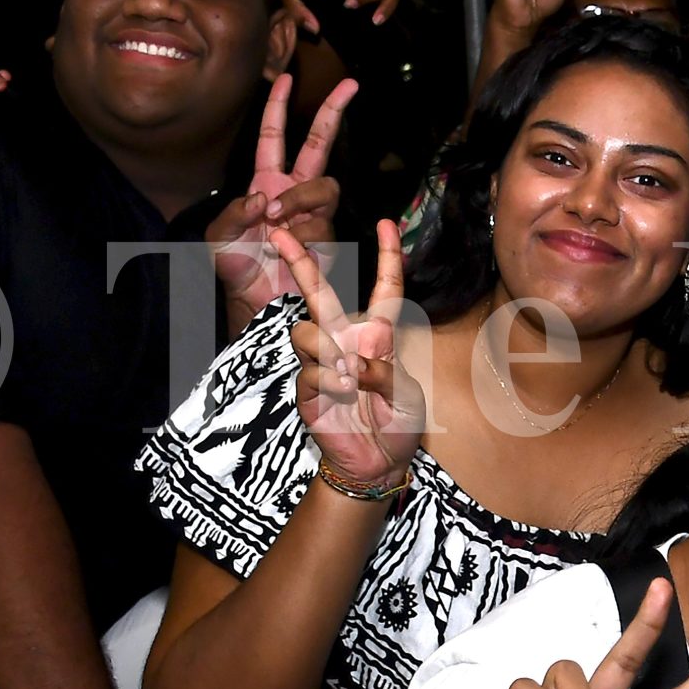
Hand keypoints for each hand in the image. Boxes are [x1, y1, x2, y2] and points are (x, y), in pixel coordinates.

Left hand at [209, 73, 357, 325]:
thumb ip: (235, 211)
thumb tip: (266, 198)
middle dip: (334, 112)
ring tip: (275, 225)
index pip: (274, 137)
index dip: (279, 107)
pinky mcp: (328, 236)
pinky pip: (321, 224)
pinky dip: (299, 237)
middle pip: (320, 143)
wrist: (255, 302)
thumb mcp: (218, 235)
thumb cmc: (236, 267)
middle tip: (350, 84)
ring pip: (323, 185)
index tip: (287, 77)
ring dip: (298, 200)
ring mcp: (314, 213)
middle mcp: (294, 192)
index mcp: (266, 182)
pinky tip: (285, 251)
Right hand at [275, 218, 423, 484]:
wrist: (379, 463)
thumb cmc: (398, 424)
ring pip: (306, 332)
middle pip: (319, 294)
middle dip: (299, 262)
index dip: (387, 257)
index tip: (386, 225)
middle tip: (280, 235)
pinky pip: (311, 371)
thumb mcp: (409, 394)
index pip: (384, 290)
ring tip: (353, 380)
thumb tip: (353, 361)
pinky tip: (344, 397)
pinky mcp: (307, 388)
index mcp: (378, 337)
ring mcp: (323, 364)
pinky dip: (331, 384)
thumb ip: (385, 371)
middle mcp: (346, 343)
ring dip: (330, 352)